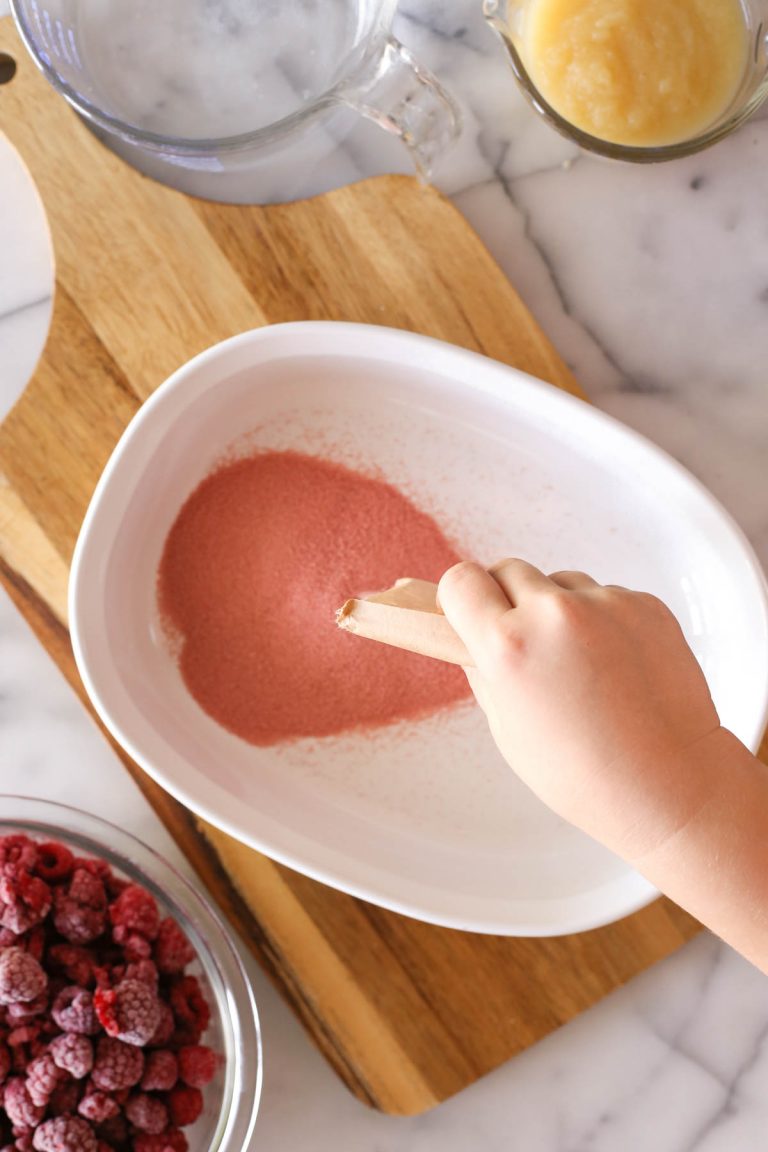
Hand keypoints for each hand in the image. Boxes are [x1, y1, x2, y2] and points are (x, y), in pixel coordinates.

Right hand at [438, 559, 720, 857]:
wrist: (669, 785)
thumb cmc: (584, 773)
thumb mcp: (507, 729)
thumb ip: (486, 672)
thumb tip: (474, 638)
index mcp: (508, 645)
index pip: (461, 580)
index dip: (460, 598)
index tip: (468, 613)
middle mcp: (554, 613)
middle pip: (509, 570)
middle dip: (508, 601)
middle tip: (525, 643)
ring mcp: (606, 605)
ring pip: (562, 583)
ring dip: (559, 610)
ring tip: (580, 666)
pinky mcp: (646, 606)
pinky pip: (606, 598)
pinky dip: (604, 622)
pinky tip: (616, 668)